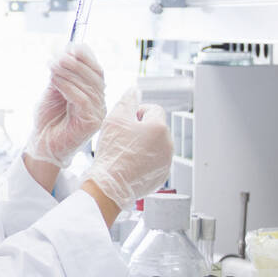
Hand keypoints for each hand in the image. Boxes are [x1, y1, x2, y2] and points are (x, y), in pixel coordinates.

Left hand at [23, 42, 106, 167]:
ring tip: (52, 67)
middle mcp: (99, 102)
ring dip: (69, 73)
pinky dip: (68, 87)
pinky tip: (54, 82)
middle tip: (58, 57)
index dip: (86, 56)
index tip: (71, 46)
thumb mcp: (53, 90)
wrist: (41, 145)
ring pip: (89, 86)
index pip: (96, 70)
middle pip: (95, 75)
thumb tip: (64, 52)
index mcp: (93, 92)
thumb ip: (61, 74)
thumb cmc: (47, 120)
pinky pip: (83, 99)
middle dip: (76, 63)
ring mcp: (98, 113)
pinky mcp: (92, 122)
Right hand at [84, 88, 172, 207]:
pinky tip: (129, 164)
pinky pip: (155, 162)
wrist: (109, 185)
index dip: (138, 112)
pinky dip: (145, 161)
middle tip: (122, 137)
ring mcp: (166, 162)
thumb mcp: (114, 119)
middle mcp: (168, 144)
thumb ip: (127, 101)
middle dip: (141, 129)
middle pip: (155, 128)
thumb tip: (134, 91)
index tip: (126, 121)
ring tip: (124, 152)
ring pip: (156, 145)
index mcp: (159, 128)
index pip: (153, 109)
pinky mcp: (161, 176)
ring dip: (143, 145)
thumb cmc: (112, 153)